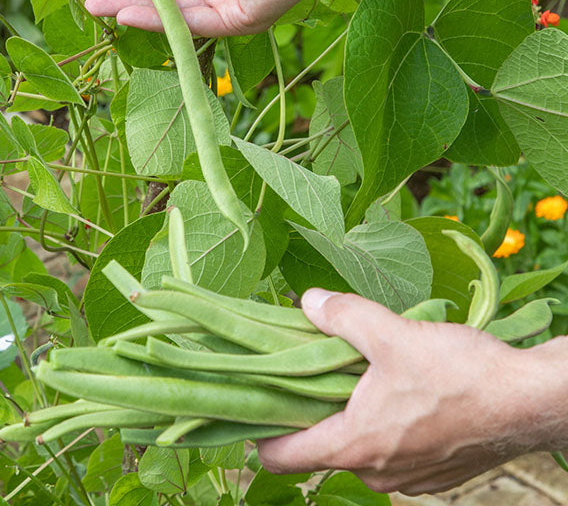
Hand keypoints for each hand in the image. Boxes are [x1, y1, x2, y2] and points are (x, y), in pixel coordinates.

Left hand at [258, 289, 555, 495]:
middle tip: (305, 369)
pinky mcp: (434, 471)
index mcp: (355, 445)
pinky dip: (382, 423)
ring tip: (354, 371)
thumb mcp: (391, 333)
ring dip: (350, 413)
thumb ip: (342, 316)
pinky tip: (395, 388)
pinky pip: (390, 449)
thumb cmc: (461, 374)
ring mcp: (408, 477)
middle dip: (309, 410)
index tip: (250, 404)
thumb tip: (306, 302)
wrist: (530, 402)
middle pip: (320, 447)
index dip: (259, 432)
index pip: (283, 456)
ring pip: (358, 446)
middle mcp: (376, 472)